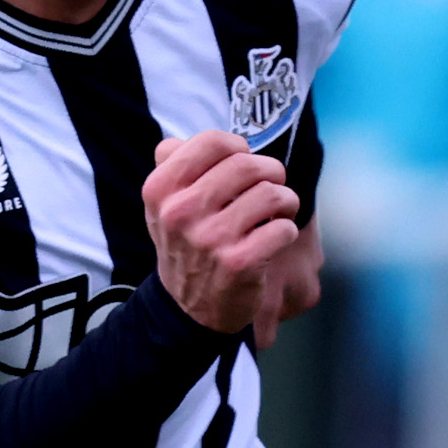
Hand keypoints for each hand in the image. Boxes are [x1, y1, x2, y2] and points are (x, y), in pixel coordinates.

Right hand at [143, 132, 319, 342]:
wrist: (188, 307)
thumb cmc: (185, 243)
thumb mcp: (163, 203)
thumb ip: (175, 164)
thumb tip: (199, 140)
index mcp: (161, 189)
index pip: (212, 143)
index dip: (239, 147)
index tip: (245, 160)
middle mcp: (181, 212)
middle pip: (247, 165)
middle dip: (271, 171)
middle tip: (272, 185)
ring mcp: (210, 239)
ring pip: (272, 194)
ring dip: (285, 200)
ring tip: (278, 211)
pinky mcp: (240, 263)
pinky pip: (283, 228)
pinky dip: (287, 229)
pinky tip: (275, 236)